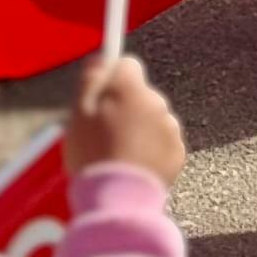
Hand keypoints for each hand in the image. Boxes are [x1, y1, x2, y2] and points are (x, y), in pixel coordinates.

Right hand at [65, 52, 187, 191]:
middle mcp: (156, 101)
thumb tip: (103, 57)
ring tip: (119, 155)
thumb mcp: (78, 114)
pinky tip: (134, 167)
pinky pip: (163, 143)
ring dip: (141, 130)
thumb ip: (91, 79)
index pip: (127, 65)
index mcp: (130, 87)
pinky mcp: (178, 152)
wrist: (117, 198)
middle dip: (126, 108)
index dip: (113, 79)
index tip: (103, 95)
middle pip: (140, 95)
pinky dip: (152, 151)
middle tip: (105, 134)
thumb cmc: (92, 155)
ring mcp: (170, 127)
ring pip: (153, 119)